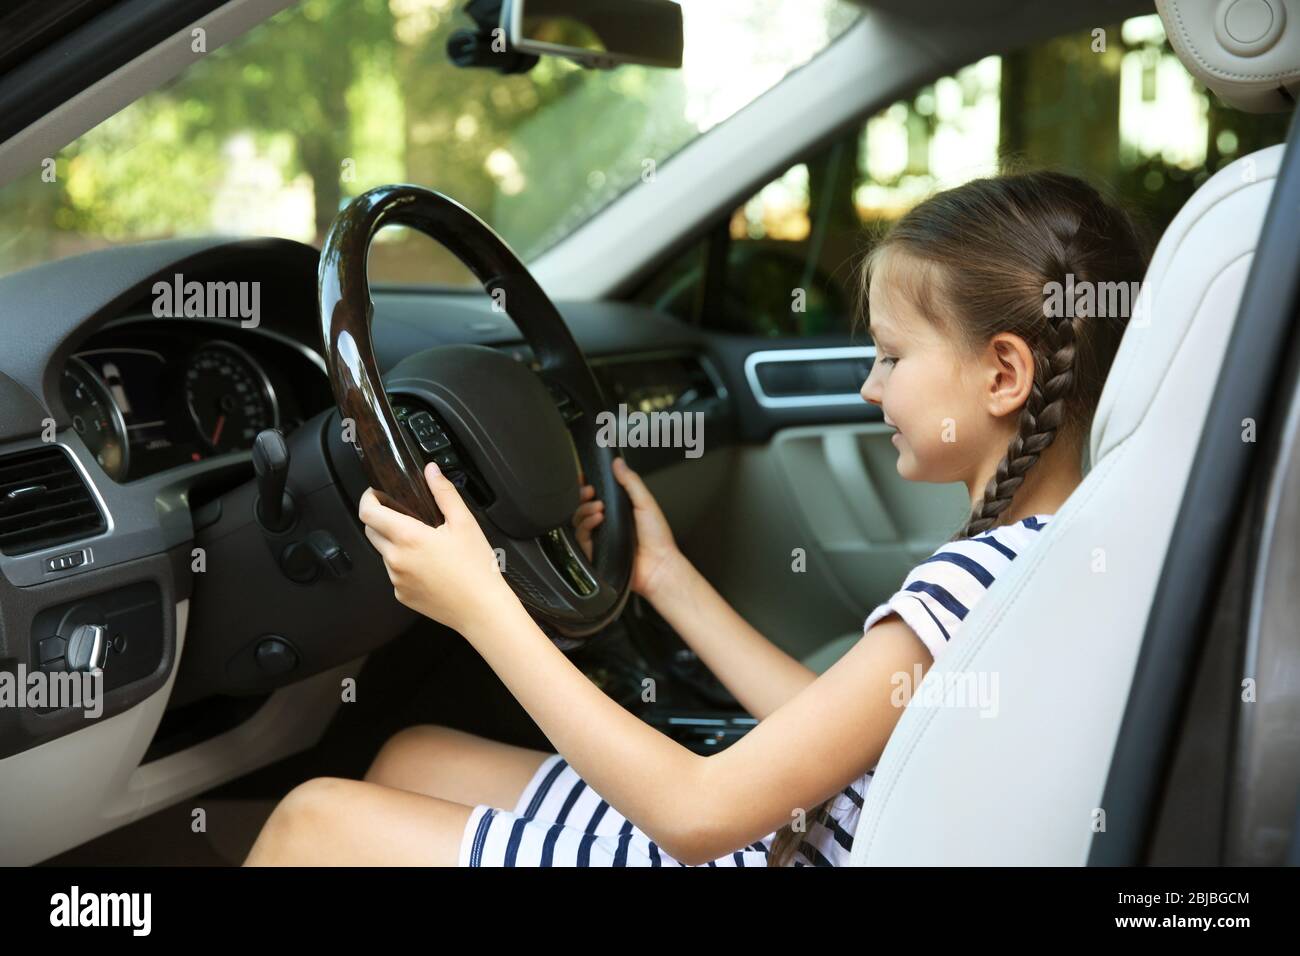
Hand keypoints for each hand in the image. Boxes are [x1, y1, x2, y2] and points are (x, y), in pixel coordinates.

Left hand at [358, 462, 514, 634]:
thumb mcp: (464, 522)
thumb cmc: (476, 568)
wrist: (482, 609)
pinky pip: (395, 574)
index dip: (367, 499)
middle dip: (380, 518)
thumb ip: (444, 492)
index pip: (368, 513)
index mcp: (408, 537)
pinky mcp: (401, 595)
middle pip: (372, 531)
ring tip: (425, 544)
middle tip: (402, 514)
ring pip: (384, 553)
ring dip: (395, 544)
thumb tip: (431, 471)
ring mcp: (396, 580)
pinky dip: (405, 566)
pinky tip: (429, 566)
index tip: (375, 494)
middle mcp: (395, 559)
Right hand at [572, 456, 683, 601]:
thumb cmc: (657, 539)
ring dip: (584, 509)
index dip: (588, 485)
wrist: (658, 566)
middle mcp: (607, 522)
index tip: (586, 477)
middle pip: (583, 505)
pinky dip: (586, 525)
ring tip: (598, 507)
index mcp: (619, 510)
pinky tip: (597, 520)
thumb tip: (618, 462)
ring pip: (579, 519)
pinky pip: (580, 536)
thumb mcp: (645, 503)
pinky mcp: (594, 551)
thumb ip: (631, 481)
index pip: (598, 494)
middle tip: (590, 491)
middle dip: (583, 495)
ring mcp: (600, 537)